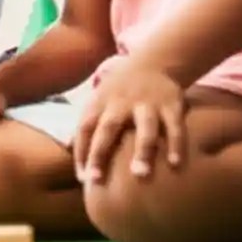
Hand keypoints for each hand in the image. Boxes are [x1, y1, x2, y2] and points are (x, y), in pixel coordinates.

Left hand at [75, 59, 184, 182]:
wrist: (155, 62)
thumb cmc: (120, 90)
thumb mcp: (99, 100)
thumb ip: (87, 123)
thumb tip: (66, 146)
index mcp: (99, 103)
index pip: (84, 128)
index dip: (81, 152)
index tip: (84, 179)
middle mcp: (121, 103)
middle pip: (108, 127)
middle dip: (100, 152)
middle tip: (97, 179)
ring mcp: (147, 103)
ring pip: (145, 127)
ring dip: (142, 150)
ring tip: (139, 174)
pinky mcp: (171, 104)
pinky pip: (174, 126)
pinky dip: (176, 143)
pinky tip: (175, 163)